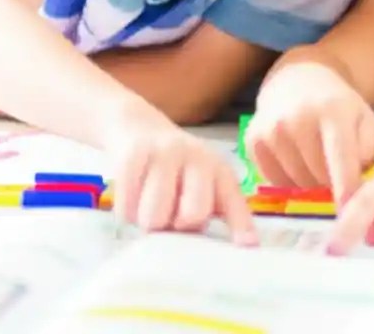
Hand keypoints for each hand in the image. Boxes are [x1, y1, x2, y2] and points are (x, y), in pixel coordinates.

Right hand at [104, 114, 256, 245]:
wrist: (139, 127)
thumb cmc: (176, 169)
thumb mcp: (204, 184)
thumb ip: (216, 212)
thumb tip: (240, 245)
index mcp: (220, 170)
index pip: (233, 201)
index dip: (241, 225)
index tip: (247, 245)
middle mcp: (198, 158)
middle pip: (193, 214)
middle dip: (178, 227)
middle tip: (170, 219)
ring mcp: (165, 154)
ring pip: (154, 217)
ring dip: (148, 222)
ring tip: (150, 208)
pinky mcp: (134, 155)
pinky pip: (127, 207)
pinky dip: (127, 213)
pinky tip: (133, 198)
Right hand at [247, 60, 373, 202]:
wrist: (299, 82)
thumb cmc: (338, 106)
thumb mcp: (364, 119)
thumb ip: (369, 151)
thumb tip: (361, 187)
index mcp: (332, 110)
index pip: (341, 158)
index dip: (347, 189)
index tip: (350, 211)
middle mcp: (297, 118)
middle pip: (319, 176)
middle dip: (333, 183)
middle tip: (336, 169)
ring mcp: (272, 130)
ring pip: (298, 183)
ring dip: (312, 183)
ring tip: (316, 160)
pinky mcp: (253, 141)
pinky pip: (276, 181)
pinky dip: (290, 180)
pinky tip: (297, 159)